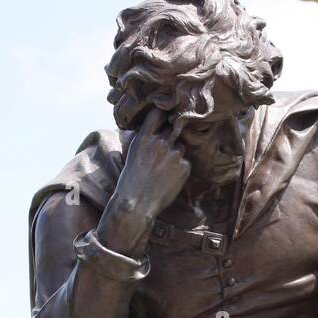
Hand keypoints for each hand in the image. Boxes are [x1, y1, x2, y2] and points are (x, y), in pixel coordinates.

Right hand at [99, 109, 189, 254]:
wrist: (137, 203)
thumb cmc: (131, 179)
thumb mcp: (133, 151)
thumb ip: (146, 137)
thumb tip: (156, 126)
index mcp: (145, 137)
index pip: (158, 113)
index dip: (163, 115)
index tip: (165, 116)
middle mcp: (160, 142)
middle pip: (172, 128)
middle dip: (170, 135)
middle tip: (164, 149)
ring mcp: (173, 154)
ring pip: (180, 145)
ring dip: (176, 152)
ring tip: (164, 168)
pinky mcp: (184, 167)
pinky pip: (185, 161)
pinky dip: (180, 168)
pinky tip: (169, 178)